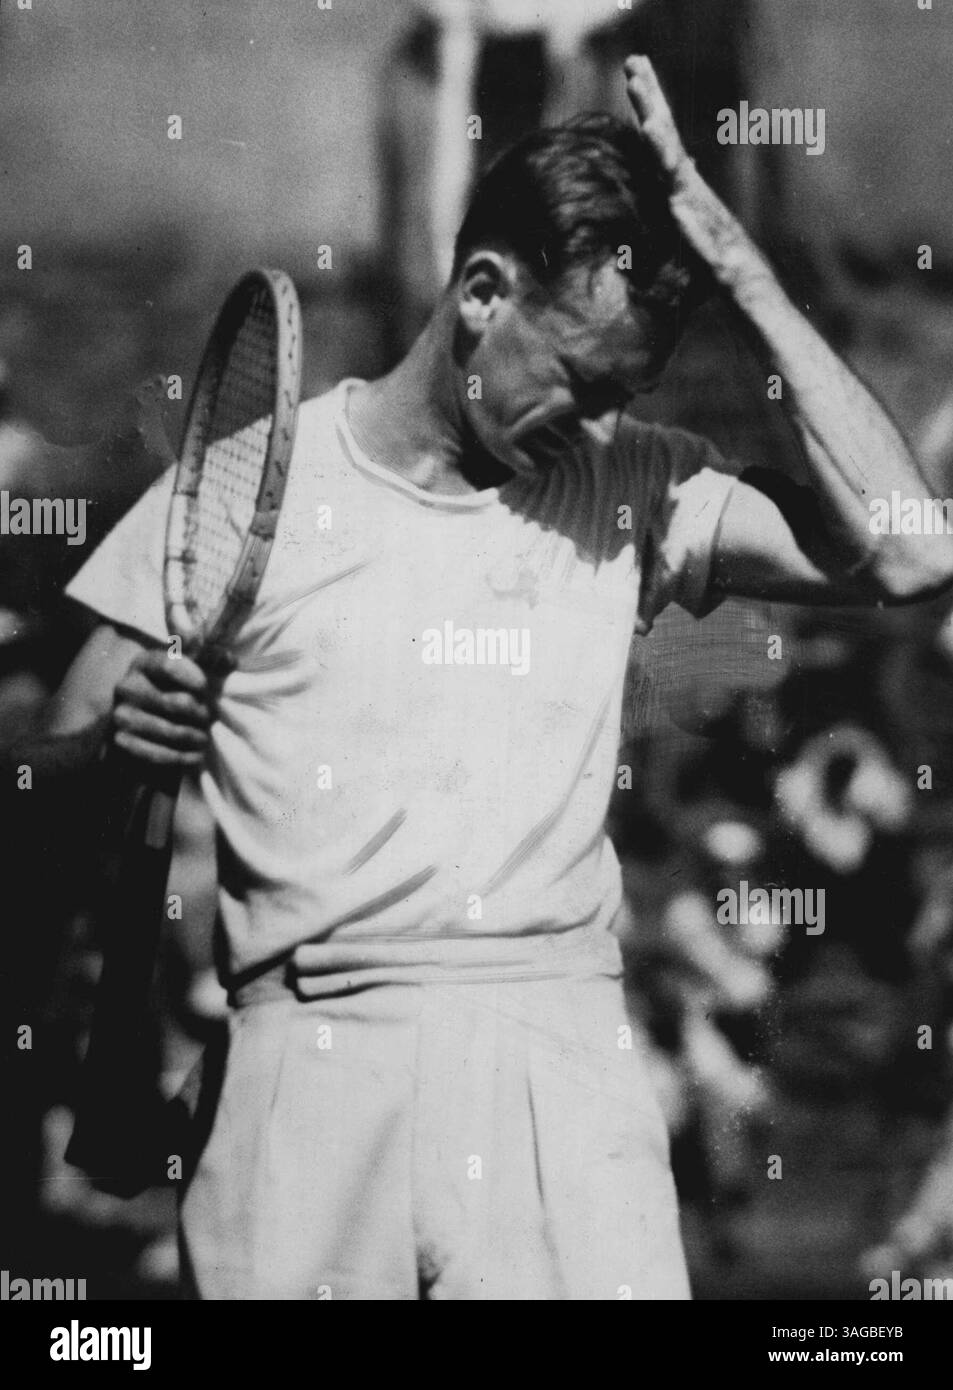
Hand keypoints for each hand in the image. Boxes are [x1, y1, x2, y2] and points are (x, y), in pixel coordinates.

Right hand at [112, 649, 211, 772]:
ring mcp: (121, 715)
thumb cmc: (179, 691)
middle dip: (200, 713)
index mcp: (144, 662)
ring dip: (193, 737)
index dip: (192, 677)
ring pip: (169, 730)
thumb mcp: (195, 671)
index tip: (205, 688)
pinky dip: (182, 757)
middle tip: (210, 719)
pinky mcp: (122, 742)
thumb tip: (228, 658)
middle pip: (174, 702)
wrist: (151, 727)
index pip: (168, 664)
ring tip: (204, 738)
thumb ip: (213, 660)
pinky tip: (196, 756)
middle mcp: (127, 686)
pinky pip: (157, 753)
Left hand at [624, 54, 766, 289]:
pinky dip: (659, 144)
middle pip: (661, 127)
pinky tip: (648, 123)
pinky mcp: (687, 198)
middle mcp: (681, 177)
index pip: (658, 141)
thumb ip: (674, 213)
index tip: (637, 82)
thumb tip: (665, 203)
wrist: (735, 272)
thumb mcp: (683, 234)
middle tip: (634, 60)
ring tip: (635, 74)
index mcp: (678, 183)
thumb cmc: (711, 260)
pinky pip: (671, 166)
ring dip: (650, 104)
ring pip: (663, 137)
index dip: (648, 112)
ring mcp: (684, 184)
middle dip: (649, 94)